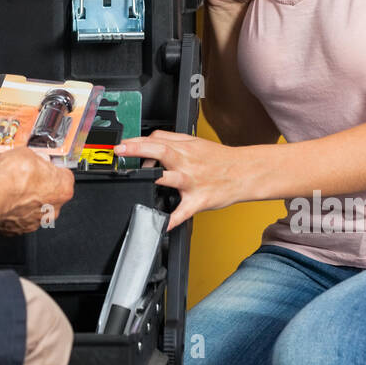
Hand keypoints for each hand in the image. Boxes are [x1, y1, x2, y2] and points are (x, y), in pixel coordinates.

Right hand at [0, 147, 74, 234]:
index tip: (42, 165)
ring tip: (5, 183)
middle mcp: (53, 208)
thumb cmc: (12, 178)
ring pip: (30, 205)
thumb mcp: (26, 153)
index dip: (50, 168)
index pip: (63, 175)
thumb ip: (34, 159)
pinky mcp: (18, 229)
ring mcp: (36, 221)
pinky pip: (15, 215)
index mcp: (63, 188)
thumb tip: (31, 158)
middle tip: (22, 174)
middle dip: (34, 183)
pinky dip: (8, 206)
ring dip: (20, 195)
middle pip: (48, 192)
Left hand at [115, 130, 247, 229]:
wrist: (245, 172)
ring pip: (171, 178)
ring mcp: (193, 182)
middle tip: (120, 151)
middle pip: (161, 152)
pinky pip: (183, 211)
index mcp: (185, 148)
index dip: (136, 141)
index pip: (156, 139)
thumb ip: (172, 141)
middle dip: (138, 150)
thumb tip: (148, 142)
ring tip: (135, 182)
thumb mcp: (196, 143)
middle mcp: (187, 163)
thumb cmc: (219, 159)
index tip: (121, 145)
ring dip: (153, 179)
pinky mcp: (199, 200)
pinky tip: (160, 225)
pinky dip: (172, 219)